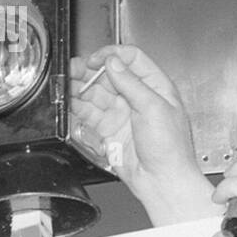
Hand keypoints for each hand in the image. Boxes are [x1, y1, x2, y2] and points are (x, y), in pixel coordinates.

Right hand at [68, 46, 216, 224]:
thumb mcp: (154, 108)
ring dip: (80, 86)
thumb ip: (131, 83)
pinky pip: (90, 113)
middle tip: (73, 69)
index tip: (97, 60)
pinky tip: (69, 100)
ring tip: (66, 82)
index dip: (112, 55)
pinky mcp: (110, 129)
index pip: (132, 59)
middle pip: (109, 75)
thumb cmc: (171, 149)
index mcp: (156, 87)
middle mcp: (138, 98)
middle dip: (90, 70)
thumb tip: (113, 62)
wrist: (163, 181)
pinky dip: (78, 106)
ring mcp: (123, 113)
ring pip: (97, 93)